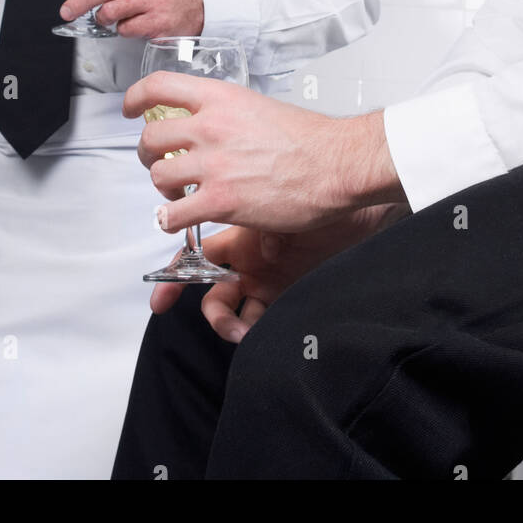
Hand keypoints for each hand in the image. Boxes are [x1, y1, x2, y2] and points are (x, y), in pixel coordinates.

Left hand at [124, 72, 403, 233]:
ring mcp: (213, 164)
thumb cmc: (311, 140)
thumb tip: (211, 124)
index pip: (159, 86)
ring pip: (157, 176)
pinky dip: (169, 221)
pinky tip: (180, 220)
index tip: (132, 109)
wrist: (337, 164)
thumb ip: (228, 113)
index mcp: (221, 99)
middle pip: (150, 137)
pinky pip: (171, 215)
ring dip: (162, 189)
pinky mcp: (220, 201)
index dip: (136, 98)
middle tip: (159, 163)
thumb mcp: (261, 108)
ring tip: (176, 194)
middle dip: (149, 155)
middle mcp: (211, 127)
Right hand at [149, 207, 405, 341]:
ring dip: (226, 323)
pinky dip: (254, 328)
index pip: (198, 254)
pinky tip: (260, 328)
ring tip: (238, 329)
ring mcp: (268, 277)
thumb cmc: (322, 194)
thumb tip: (255, 245)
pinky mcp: (288, 293)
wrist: (361, 205)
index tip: (161, 294)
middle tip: (202, 318)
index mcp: (241, 232)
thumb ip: (260, 224)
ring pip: (232, 309)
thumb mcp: (279, 203)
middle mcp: (250, 257)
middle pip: (210, 288)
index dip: (176, 273)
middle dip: (200, 307)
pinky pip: (260, 319)